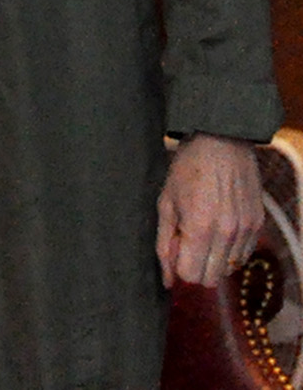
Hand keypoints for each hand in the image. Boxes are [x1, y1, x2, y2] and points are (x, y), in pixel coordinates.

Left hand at [157, 134, 263, 287]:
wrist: (222, 142)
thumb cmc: (188, 169)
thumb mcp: (166, 202)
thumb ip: (164, 242)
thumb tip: (167, 279)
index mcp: (200, 228)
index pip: (191, 275)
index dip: (178, 267)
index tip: (175, 249)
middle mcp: (227, 234)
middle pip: (211, 279)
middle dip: (195, 268)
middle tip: (187, 242)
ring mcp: (246, 231)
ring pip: (229, 270)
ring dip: (213, 260)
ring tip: (203, 231)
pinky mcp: (258, 225)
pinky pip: (244, 256)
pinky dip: (230, 251)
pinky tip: (219, 229)